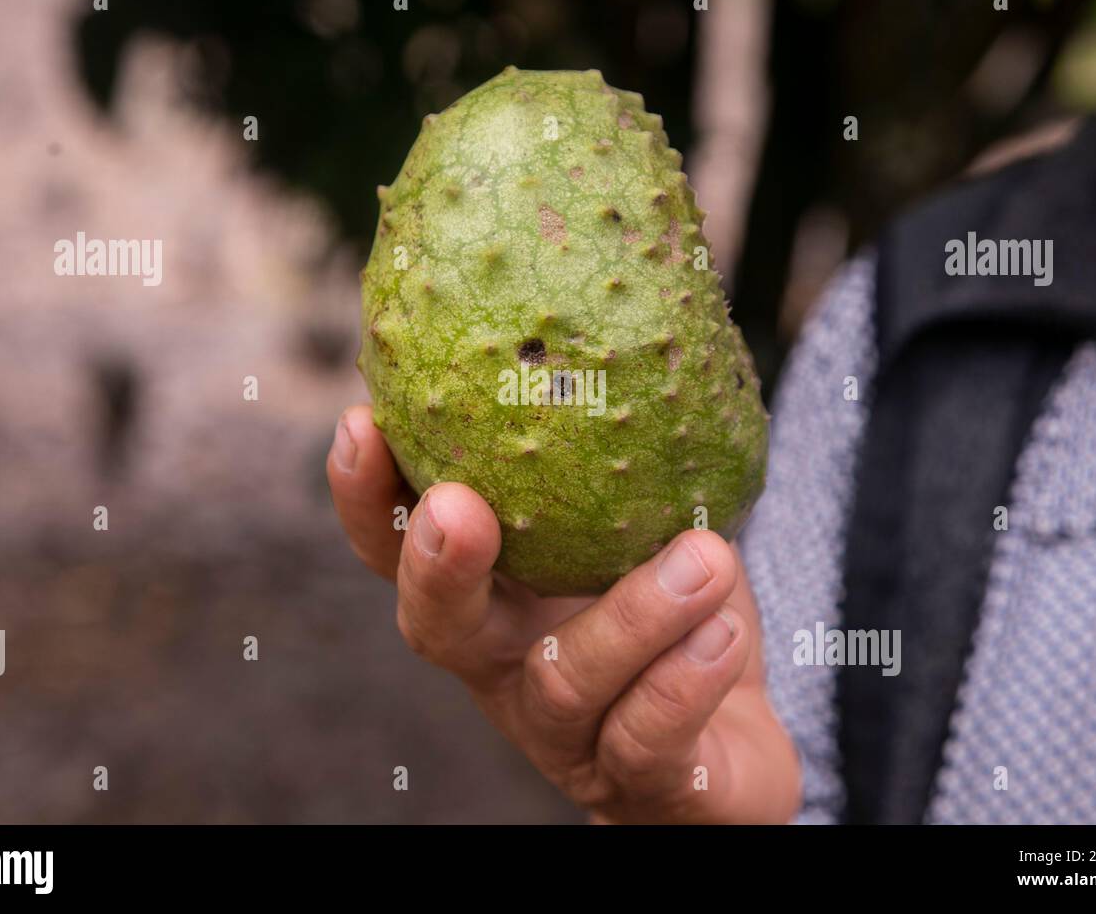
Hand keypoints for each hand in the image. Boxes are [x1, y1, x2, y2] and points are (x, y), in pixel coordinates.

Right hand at [328, 405, 801, 822]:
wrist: (733, 751)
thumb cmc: (677, 617)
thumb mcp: (640, 523)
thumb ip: (617, 451)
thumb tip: (618, 310)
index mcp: (491, 598)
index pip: (399, 551)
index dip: (366, 498)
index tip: (361, 419)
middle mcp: (505, 667)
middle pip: (436, 630)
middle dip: (437, 567)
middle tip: (459, 507)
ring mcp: (565, 735)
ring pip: (565, 683)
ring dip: (631, 615)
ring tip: (701, 557)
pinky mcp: (638, 786)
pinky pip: (649, 737)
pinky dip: (686, 680)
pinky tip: (724, 627)